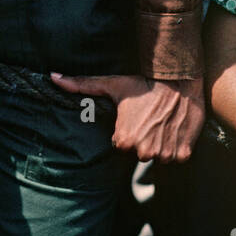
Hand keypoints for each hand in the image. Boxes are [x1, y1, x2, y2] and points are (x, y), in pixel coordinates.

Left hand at [50, 73, 204, 161]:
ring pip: (158, 156)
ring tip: (160, 123)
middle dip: (143, 139)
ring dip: (160, 144)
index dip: (127, 132)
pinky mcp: (183, 155)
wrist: (178, 81)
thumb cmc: (141, 84)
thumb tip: (53, 78)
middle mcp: (143, 151)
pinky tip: (173, 129)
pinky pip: (177, 157)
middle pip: (139, 153)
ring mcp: (164, 155)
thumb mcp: (110, 84)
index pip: (121, 146)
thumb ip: (81, 85)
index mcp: (123, 140)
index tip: (133, 118)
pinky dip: (177, 146)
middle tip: (148, 120)